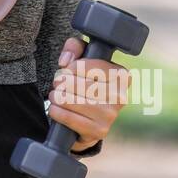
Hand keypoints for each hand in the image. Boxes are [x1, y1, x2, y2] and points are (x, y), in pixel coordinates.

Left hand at [48, 36, 128, 151]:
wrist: (88, 117)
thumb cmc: (85, 83)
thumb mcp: (82, 58)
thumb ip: (75, 47)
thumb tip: (66, 61)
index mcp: (122, 76)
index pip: (92, 67)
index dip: (73, 68)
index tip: (67, 70)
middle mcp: (120, 96)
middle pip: (80, 84)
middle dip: (61, 82)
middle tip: (58, 84)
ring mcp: (111, 116)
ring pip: (73, 101)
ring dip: (57, 97)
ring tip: (56, 96)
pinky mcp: (99, 131)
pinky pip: (70, 118)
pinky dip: (57, 112)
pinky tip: (55, 109)